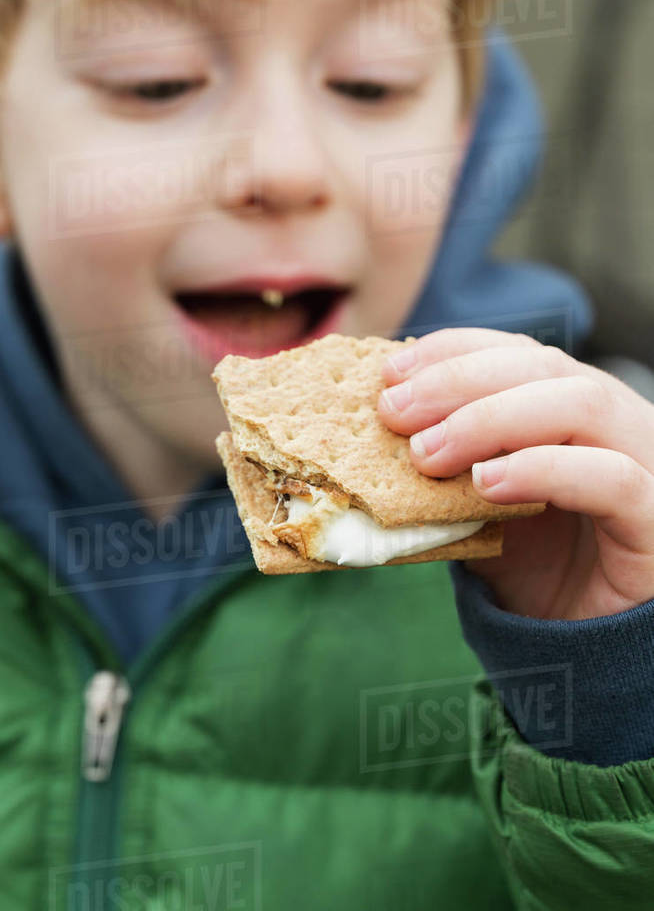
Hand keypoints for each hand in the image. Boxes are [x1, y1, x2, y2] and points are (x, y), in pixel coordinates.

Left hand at [377, 328, 653, 619]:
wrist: (586, 643)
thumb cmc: (532, 563)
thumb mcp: (474, 503)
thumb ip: (442, 465)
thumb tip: (370, 430)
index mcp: (568, 403)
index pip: (514, 352)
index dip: (452, 352)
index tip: (391, 372)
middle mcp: (612, 419)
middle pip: (541, 367)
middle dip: (458, 382)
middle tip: (395, 412)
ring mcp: (642, 459)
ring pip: (580, 404)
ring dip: (492, 419)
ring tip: (428, 454)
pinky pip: (612, 477)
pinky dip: (544, 469)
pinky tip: (488, 484)